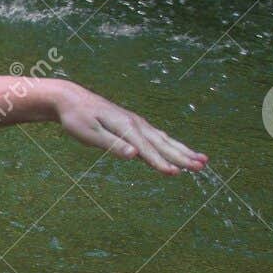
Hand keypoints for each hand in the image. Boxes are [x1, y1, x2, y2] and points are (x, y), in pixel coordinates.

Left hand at [51, 83, 207, 174]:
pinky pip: (157, 138)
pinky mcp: (134, 125)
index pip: (147, 150)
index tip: (175, 173)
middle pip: (163, 144)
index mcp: (126, 127)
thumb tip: (134, 155)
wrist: (71, 99)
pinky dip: (171, 146)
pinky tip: (179, 152)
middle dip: (183, 156)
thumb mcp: (89, 134)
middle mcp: (136, 124)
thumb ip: (112, 145)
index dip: (161, 162)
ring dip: (183, 151)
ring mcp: (137, 124)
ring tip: (202, 161)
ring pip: (164, 140)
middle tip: (202, 167)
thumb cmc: (77, 118)